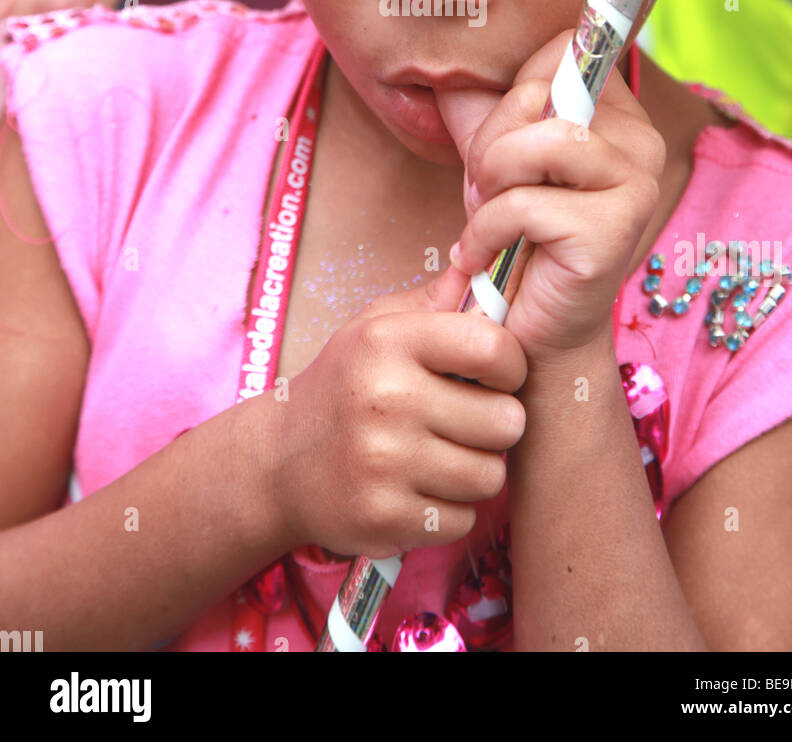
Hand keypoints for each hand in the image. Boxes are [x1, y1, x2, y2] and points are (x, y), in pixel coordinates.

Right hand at [267, 264, 527, 560]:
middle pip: (505, 421)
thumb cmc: (345, 384)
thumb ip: (439, 301)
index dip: (511, 365)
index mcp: (388, 341)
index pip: (492, 348)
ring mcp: (383, 463)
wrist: (277, 462)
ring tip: (445, 454)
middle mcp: (385, 398)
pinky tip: (419, 489)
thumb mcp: (377, 326)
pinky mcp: (383, 517)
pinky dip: (450, 510)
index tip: (497, 375)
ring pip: (490, 476)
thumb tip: (495, 274)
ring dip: (476, 469)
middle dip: (497, 423)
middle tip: (469, 421)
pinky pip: (462, 519)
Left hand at [434, 28, 665, 365]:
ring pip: (543, 140)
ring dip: (491, 182)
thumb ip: (481, 99)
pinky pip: (528, 204)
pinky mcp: (614, 233)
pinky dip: (487, 231)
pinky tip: (486, 257)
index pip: (564, 47)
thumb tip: (449, 43)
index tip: (501, 143)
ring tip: (485, 217)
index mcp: (617, 113)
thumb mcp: (490, 154)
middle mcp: (641, 142)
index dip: (513, 88)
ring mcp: (636, 187)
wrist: (523, 330)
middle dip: (491, 141)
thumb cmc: (509, 236)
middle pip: (545, 89)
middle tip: (482, 192)